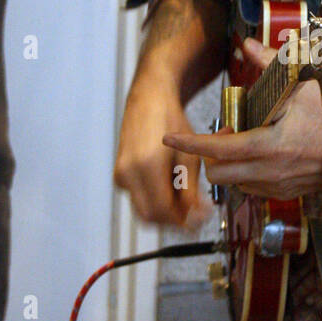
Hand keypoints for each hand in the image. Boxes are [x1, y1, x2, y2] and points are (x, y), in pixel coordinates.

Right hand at [114, 68, 213, 227]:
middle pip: (150, 216)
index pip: (162, 210)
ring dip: (166, 212)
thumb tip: (196, 217)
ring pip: (143, 211)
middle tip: (196, 213)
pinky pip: (138, 199)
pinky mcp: (119, 176)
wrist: (150, 100)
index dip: (184, 220)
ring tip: (186, 200)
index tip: (201, 217)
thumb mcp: (191, 156)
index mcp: (146, 165)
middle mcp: (128, 172)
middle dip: (175, 220)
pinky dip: (156, 201)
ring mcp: (120, 175)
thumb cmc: (172, 122)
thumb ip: (191, 190)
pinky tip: (172, 189)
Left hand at [163, 37, 321, 199]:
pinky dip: (245, 174)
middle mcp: (268, 172)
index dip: (189, 144)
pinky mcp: (283, 194)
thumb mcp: (304, 86)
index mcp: (270, 146)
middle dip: (210, 155)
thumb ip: (273, 65)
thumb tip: (249, 44)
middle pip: (216, 172)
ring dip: (228, 165)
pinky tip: (259, 156)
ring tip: (244, 142)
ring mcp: (275, 187)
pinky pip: (251, 189)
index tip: (170, 137)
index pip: (217, 149)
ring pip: (232, 183)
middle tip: (223, 134)